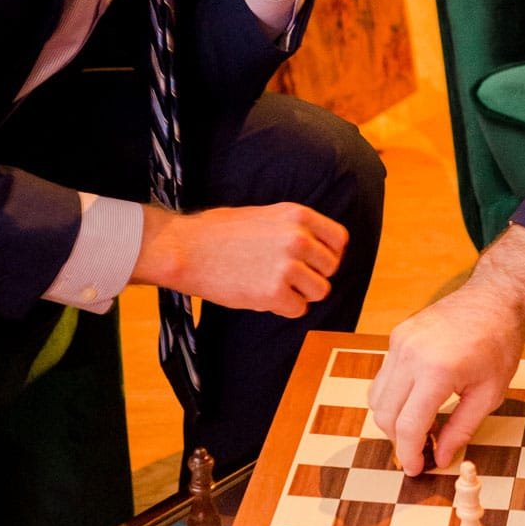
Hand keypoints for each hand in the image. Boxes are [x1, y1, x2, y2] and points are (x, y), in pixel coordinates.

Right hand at [134, 201, 347, 317]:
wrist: (185, 249)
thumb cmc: (218, 233)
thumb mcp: (264, 215)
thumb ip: (294, 228)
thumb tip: (318, 249)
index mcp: (297, 215)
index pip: (339, 240)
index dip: (328, 255)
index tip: (314, 263)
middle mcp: (298, 238)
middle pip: (331, 269)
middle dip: (312, 277)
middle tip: (286, 279)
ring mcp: (288, 265)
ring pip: (319, 292)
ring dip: (299, 295)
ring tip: (273, 287)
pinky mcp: (274, 292)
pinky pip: (298, 310)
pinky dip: (282, 309)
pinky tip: (262, 297)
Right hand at [371, 226, 524, 474]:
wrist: (496, 299)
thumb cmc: (499, 344)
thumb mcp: (489, 394)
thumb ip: (460, 429)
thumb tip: (440, 458)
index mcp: (437, 370)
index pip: (408, 425)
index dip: (409, 453)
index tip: (416, 469)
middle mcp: (411, 354)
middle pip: (385, 414)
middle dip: (399, 440)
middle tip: (421, 452)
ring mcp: (400, 342)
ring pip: (377, 396)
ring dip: (393, 420)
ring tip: (421, 428)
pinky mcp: (397, 336)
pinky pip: (384, 377)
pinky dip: (394, 397)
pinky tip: (417, 403)